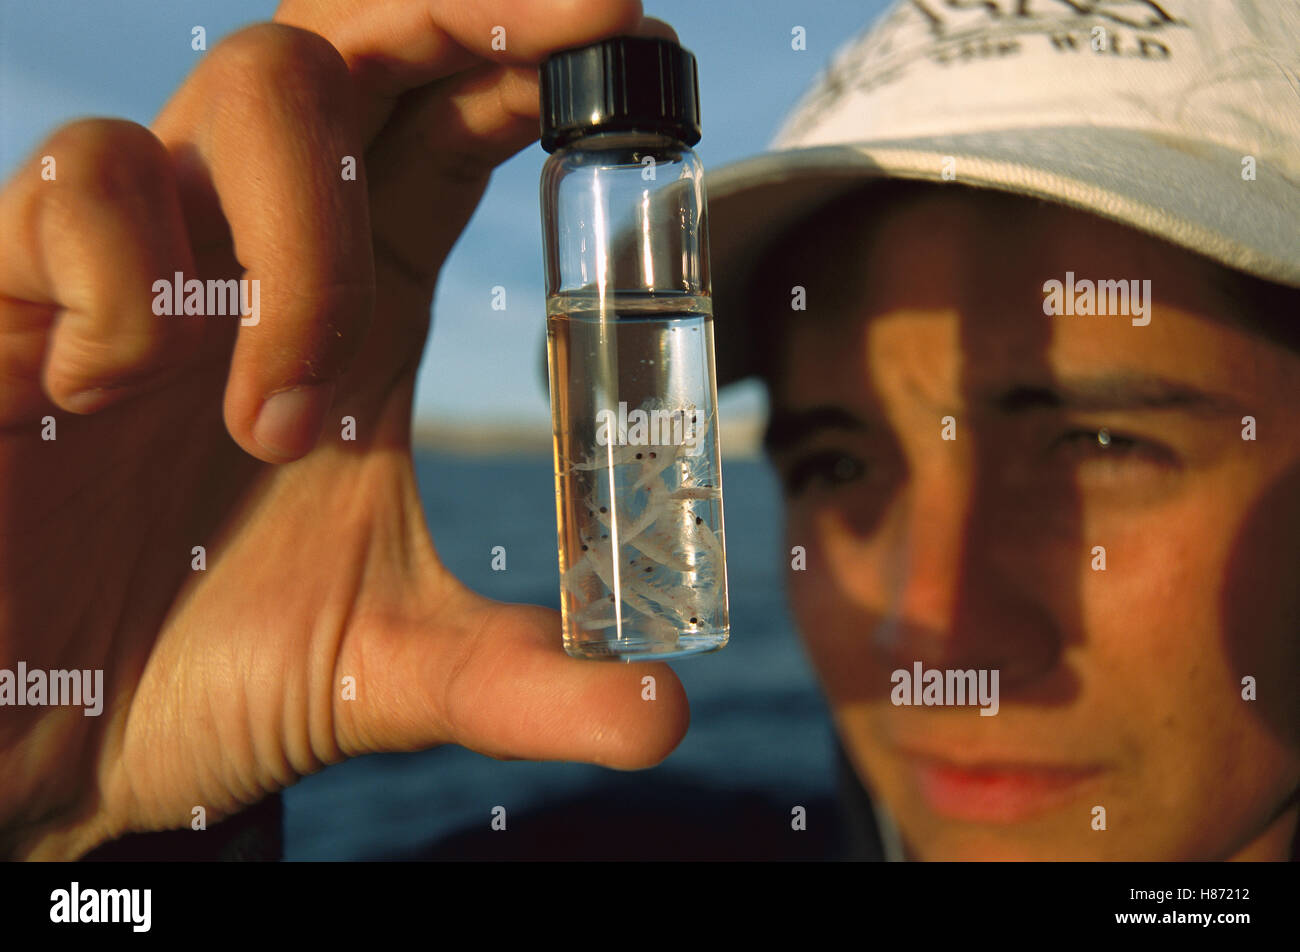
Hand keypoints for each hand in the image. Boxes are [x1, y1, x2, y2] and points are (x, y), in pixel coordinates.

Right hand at [0, 0, 686, 859]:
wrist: (45, 740)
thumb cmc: (209, 674)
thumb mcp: (391, 673)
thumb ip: (528, 681)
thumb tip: (666, 716)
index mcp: (361, 307)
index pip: (455, 125)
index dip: (535, 59)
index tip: (632, 33)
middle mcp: (260, 254)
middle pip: (357, 44)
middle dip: (462, 8)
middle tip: (580, 22)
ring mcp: (140, 261)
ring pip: (243, 93)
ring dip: (298, 244)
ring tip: (281, 422)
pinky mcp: (17, 296)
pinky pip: (76, 186)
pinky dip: (124, 276)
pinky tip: (115, 393)